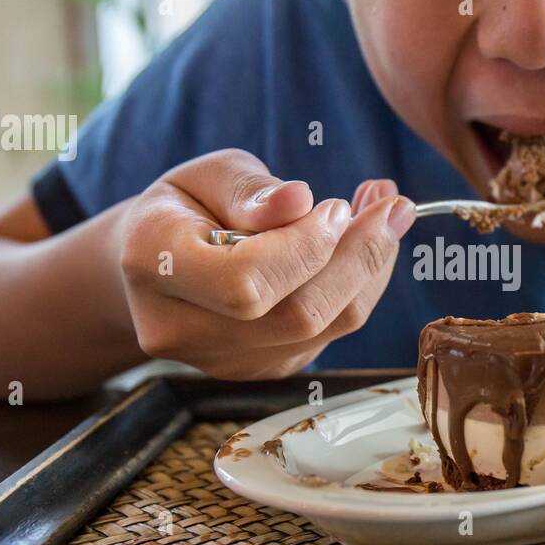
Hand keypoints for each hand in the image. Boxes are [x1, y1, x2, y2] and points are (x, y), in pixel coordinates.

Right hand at [119, 149, 413, 378]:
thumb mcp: (206, 174)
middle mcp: (181, 328)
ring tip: (386, 216)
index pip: (244, 281)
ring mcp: (222, 361)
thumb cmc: (184, 207)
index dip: (304, 248)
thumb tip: (302, 202)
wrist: (154, 263)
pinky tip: (362, 247)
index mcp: (153, 264)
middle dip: (359, 258)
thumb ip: (251, 189)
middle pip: (295, 315)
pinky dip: (358, 288)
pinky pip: (327, 335)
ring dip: (369, 270)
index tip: (337, 206)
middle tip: (391, 206)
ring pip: (321, 328)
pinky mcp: (260, 369)